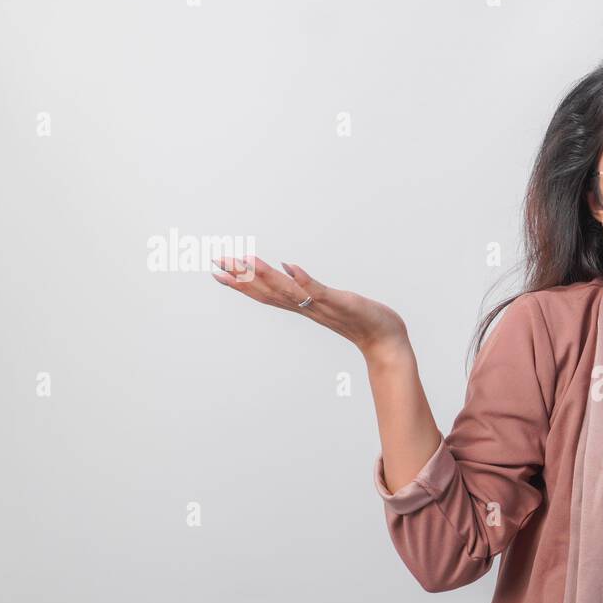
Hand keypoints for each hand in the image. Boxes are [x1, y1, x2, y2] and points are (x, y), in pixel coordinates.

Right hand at [210, 255, 408, 358]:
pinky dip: (304, 280)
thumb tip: (287, 269)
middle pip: (269, 292)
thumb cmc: (360, 320)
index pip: (266, 294)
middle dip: (243, 278)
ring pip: (288, 291)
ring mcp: (323, 306)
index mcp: (303, 307)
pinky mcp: (341, 303)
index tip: (217, 272)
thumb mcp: (328, 302)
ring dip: (266, 277)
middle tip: (217, 262)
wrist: (385, 341)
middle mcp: (307, 308)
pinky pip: (319, 291)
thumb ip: (307, 288)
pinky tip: (289, 265)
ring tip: (245, 261)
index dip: (241, 284)